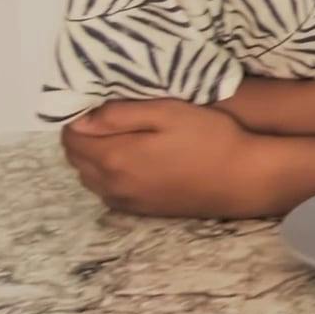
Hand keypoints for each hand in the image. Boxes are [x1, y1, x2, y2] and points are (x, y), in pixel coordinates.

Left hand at [60, 99, 271, 217]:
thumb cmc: (210, 138)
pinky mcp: (139, 210)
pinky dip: (107, 175)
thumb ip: (120, 114)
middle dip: (83, 135)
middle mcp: (111, 184)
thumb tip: (81, 118)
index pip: (70, 136)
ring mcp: (124, 200)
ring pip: (88, 177)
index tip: (97, 103)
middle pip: (75, 158)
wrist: (243, 179)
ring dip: (93, 156)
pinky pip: (106, 191)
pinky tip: (130, 162)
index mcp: (113, 157)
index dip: (77, 116)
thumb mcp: (168, 112)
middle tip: (107, 117)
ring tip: (119, 137)